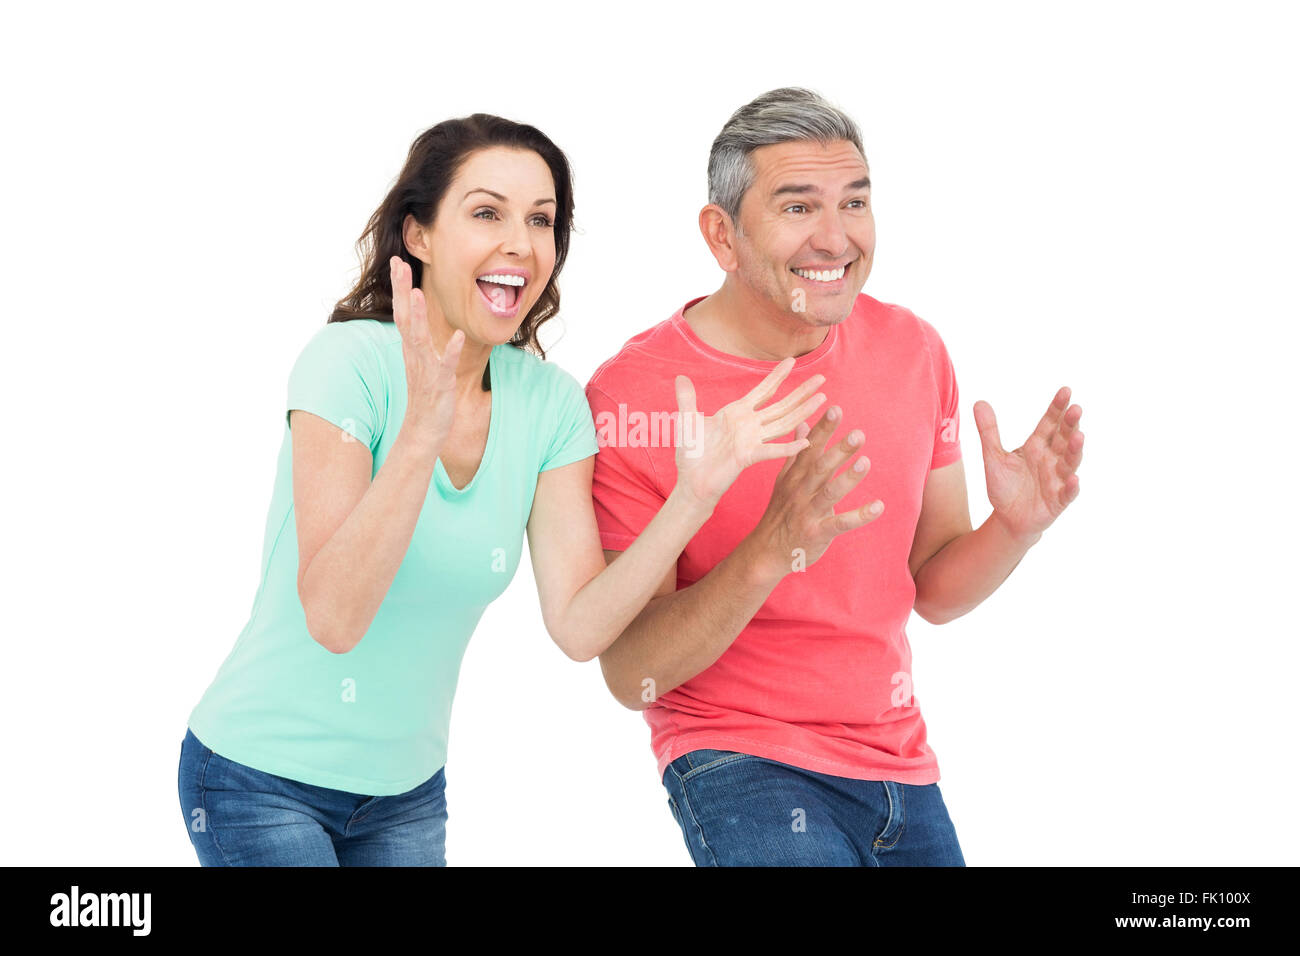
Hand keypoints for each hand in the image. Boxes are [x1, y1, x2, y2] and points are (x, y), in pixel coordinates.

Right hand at [390, 255, 463, 449]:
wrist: (423, 431)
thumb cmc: (426, 396)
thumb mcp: (422, 363)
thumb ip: (420, 340)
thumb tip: (419, 321)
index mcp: (411, 349)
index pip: (403, 312)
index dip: (401, 288)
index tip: (398, 262)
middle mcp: (414, 355)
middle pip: (405, 318)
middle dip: (402, 291)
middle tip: (398, 264)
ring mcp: (426, 369)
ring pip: (419, 339)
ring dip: (419, 316)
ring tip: (418, 293)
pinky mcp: (440, 384)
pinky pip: (445, 366)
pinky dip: (449, 351)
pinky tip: (457, 336)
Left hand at [673, 357, 826, 508]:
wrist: (691, 482)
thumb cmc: (691, 454)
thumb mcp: (687, 420)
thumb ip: (686, 398)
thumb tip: (679, 377)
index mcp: (737, 413)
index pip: (763, 391)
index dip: (777, 376)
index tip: (791, 361)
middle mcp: (749, 425)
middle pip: (781, 405)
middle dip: (801, 392)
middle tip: (821, 378)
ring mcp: (751, 441)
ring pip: (783, 423)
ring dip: (802, 412)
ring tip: (822, 400)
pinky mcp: (748, 457)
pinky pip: (772, 451)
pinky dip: (788, 448)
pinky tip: (806, 441)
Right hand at [748, 405, 884, 579]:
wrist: (767, 550)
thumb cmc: (780, 512)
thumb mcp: (784, 480)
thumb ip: (795, 453)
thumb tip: (803, 425)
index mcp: (794, 476)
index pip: (809, 448)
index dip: (822, 429)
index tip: (835, 409)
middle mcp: (800, 491)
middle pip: (820, 467)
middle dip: (839, 450)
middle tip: (858, 434)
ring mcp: (808, 512)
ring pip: (829, 493)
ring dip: (848, 478)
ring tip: (866, 462)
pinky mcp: (817, 533)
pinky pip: (840, 524)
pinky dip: (859, 516)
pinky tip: (878, 507)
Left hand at [973, 386, 1083, 541]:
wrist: (1007, 519)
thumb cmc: (1004, 486)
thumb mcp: (993, 457)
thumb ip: (988, 431)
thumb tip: (979, 402)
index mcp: (1037, 446)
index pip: (1049, 423)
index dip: (1057, 408)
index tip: (1065, 390)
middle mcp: (1051, 460)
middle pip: (1063, 439)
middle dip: (1070, 424)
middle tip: (1075, 409)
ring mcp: (1057, 480)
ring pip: (1070, 463)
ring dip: (1075, 451)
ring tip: (1079, 437)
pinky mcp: (1058, 501)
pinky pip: (1067, 494)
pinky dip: (1071, 487)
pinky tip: (1074, 479)